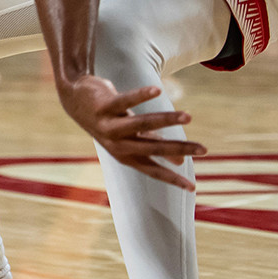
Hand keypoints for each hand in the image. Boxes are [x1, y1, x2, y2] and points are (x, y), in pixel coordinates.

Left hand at [57, 75, 204, 190]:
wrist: (74, 100)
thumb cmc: (110, 121)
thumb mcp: (131, 136)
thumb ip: (153, 145)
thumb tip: (180, 162)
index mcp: (124, 155)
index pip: (152, 170)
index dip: (171, 179)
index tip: (192, 188)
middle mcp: (116, 143)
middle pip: (152, 148)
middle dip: (178, 149)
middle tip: (203, 150)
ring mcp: (108, 125)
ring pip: (141, 124)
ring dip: (166, 120)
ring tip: (188, 117)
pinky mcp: (104, 106)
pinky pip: (125, 100)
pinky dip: (142, 95)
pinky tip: (158, 90)